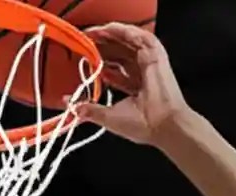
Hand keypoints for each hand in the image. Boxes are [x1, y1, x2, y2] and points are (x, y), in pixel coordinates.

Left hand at [71, 23, 190, 144]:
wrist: (163, 125)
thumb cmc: (143, 125)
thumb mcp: (109, 117)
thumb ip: (90, 110)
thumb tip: (71, 107)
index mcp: (135, 87)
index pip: (115, 70)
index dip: (100, 64)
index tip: (85, 59)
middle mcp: (142, 74)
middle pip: (120, 53)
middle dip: (103, 47)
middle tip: (86, 41)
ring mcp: (150, 63)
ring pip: (128, 43)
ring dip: (111, 36)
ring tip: (93, 33)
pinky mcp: (156, 56)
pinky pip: (140, 37)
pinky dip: (125, 31)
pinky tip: (109, 29)